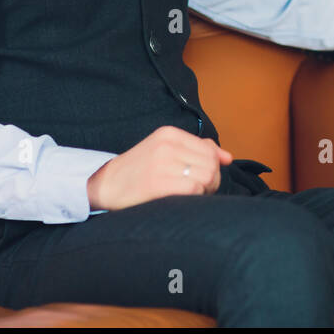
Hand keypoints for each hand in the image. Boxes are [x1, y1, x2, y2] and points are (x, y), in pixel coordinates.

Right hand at [87, 125, 233, 210]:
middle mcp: (166, 145)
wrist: (106, 184)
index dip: (213, 167)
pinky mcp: (158, 183)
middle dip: (212, 181)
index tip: (204, 179)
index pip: (210, 149)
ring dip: (204, 191)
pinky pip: (194, 189)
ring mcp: (162, 163)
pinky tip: (182, 200)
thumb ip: (197, 149)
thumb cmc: (140, 170)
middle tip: (199, 191)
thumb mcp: (165, 150)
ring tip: (190, 195)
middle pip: (211, 164)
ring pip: (207, 176)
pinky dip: (194, 197)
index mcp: (169, 134)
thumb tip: (227, 157)